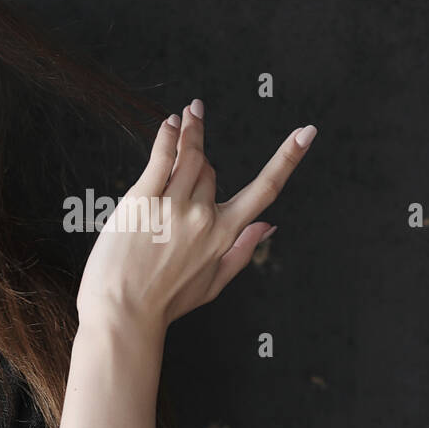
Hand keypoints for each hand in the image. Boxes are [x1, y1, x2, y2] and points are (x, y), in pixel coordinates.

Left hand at [76, 98, 316, 333]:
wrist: (122, 314)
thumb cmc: (164, 303)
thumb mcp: (213, 285)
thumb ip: (242, 252)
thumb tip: (269, 225)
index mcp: (224, 236)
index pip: (265, 189)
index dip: (289, 158)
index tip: (306, 133)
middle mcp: (203, 217)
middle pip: (210, 171)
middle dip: (201, 164)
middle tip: (188, 159)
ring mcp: (172, 207)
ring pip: (190, 158)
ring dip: (191, 130)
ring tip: (187, 114)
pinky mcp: (142, 201)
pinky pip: (161, 158)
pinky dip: (168, 136)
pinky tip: (171, 124)